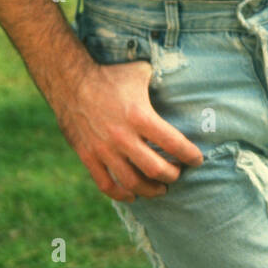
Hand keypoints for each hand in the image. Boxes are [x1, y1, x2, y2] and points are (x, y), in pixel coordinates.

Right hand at [56, 60, 203, 202]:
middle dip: (172, 175)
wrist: (70, 81)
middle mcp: (123, 136)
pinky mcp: (88, 156)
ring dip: (151, 190)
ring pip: (132, 182)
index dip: (190, 155)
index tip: (197, 160)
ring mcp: (104, 149)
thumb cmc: (110, 75)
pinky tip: (132, 195)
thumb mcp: (140, 72)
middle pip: (155, 169)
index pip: (173, 143)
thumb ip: (160, 82)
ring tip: (160, 189)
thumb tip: (179, 83)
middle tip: (177, 173)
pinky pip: (106, 185)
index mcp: (139, 115)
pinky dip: (121, 195)